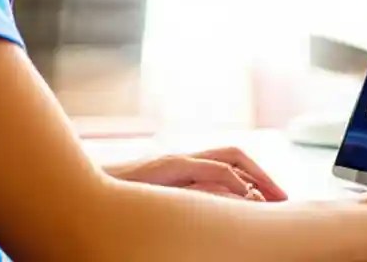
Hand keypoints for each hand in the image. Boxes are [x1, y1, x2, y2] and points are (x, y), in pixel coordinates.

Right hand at [103, 146, 287, 201]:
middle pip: (234, 154)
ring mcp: (174, 162)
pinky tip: (245, 197)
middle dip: (263, 174)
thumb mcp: (161, 207)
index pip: (228, 163)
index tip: (274, 200)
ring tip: (272, 200)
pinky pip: (207, 170)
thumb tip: (224, 211)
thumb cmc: (118, 205)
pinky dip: (231, 181)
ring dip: (253, 176)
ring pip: (225, 159)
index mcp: (182, 168)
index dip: (255, 178)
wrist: (82, 194)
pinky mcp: (165, 168)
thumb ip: (188, 202)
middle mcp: (181, 160)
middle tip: (284, 199)